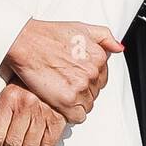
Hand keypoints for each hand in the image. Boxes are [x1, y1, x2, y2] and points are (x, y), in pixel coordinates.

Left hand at [0, 82, 66, 145]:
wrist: (50, 66)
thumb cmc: (27, 81)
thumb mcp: (7, 90)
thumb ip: (0, 113)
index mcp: (9, 98)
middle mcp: (26, 105)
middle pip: (13, 144)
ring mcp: (44, 111)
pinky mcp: (59, 117)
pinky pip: (49, 142)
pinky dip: (43, 144)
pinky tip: (38, 139)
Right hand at [2, 20, 122, 122]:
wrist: (26, 42)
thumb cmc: (49, 35)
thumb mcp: (82, 28)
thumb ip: (105, 37)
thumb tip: (119, 48)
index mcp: (99, 57)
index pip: (102, 79)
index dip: (87, 80)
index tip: (75, 78)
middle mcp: (93, 72)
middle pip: (94, 92)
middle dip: (82, 91)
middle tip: (65, 84)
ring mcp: (81, 87)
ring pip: (87, 105)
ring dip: (75, 102)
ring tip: (60, 92)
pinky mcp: (67, 100)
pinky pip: (78, 116)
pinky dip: (70, 114)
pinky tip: (60, 104)